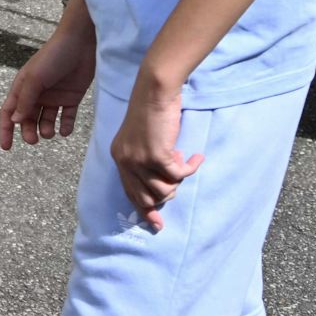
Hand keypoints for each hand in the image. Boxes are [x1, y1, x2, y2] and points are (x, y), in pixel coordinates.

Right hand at [0, 22, 95, 149]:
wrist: (81, 43)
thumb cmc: (53, 56)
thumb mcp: (35, 79)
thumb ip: (25, 100)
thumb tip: (13, 120)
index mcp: (23, 87)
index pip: (9, 111)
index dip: (6, 129)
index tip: (6, 147)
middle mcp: (37, 93)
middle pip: (27, 119)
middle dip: (28, 131)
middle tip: (34, 140)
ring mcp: (55, 96)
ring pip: (46, 120)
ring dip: (46, 130)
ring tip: (50, 132)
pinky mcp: (71, 97)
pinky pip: (66, 117)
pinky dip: (65, 126)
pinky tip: (64, 131)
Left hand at [108, 73, 202, 229]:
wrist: (155, 91)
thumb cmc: (153, 112)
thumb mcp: (142, 140)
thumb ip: (146, 162)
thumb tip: (163, 186)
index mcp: (119, 157)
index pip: (130, 192)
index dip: (144, 210)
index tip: (157, 224)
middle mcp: (125, 161)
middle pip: (148, 197)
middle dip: (167, 192)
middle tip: (177, 174)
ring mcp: (139, 159)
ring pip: (165, 190)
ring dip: (178, 178)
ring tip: (182, 159)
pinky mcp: (156, 156)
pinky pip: (178, 175)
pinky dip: (190, 168)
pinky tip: (195, 157)